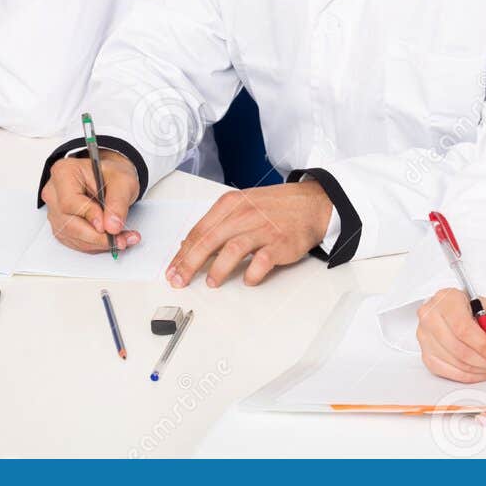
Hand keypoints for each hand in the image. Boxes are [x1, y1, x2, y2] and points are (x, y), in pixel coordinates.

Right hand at [40, 151, 140, 252]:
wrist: (110, 179)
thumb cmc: (112, 175)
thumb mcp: (123, 181)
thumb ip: (118, 202)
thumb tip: (112, 226)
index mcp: (64, 173)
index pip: (69, 202)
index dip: (89, 216)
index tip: (109, 225)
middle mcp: (54, 193)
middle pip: (69, 224)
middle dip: (97, 236)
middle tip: (121, 239)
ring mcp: (55, 211)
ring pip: (72, 236)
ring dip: (99, 243)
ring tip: (123, 239)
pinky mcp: (61, 226)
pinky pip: (75, 242)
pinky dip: (95, 244)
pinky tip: (112, 239)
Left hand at [166, 180, 332, 287]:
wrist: (312, 203)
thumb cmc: (275, 207)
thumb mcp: (242, 205)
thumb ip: (218, 224)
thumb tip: (191, 246)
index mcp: (231, 204)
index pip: (199, 230)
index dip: (182, 252)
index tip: (173, 268)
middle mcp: (244, 214)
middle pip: (209, 240)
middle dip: (190, 263)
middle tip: (180, 280)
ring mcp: (263, 229)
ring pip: (232, 249)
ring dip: (218, 269)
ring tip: (211, 282)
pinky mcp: (280, 243)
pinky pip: (262, 262)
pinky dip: (252, 274)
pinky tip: (247, 280)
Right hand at [416, 287, 485, 381]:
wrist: (458, 313)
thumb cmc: (473, 310)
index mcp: (446, 299)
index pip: (463, 329)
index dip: (485, 346)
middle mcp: (430, 316)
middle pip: (458, 348)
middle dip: (485, 360)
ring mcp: (424, 336)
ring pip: (454, 362)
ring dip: (478, 369)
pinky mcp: (426, 354)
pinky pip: (447, 371)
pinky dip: (467, 375)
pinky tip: (479, 370)